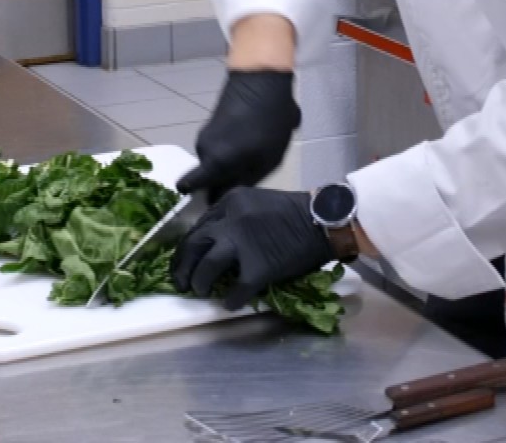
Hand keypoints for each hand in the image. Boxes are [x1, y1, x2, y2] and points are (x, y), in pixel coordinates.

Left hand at [171, 187, 331, 309]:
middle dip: (182, 266)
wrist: (324, 221)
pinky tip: (231, 303)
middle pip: (193, 245)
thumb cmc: (294, 212)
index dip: (189, 246)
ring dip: (199, 283)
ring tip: (201, 291)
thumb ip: (234, 215)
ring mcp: (243, 244)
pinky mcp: (257, 269)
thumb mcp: (256, 201)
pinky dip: (230, 301)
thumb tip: (215, 241)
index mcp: (231, 201)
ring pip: (205, 267)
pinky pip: (234, 291)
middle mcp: (231, 220)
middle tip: (181, 282)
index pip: (198, 226)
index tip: (187, 258)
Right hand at [176, 70, 300, 197]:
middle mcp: (202, 152)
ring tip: (256, 152)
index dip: (211, 203)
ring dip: (232, 162)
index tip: (224, 205)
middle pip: (210, 179)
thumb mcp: (267, 159)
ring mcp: (205, 136)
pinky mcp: (211, 125)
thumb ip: (247, 181)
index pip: (199, 193)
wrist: (260, 78)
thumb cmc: (268, 122)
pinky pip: (219, 147)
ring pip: (216, 162)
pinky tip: (252, 138)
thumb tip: (231, 194)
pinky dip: (232, 148)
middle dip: (226, 181)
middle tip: (250, 175)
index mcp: (213, 164)